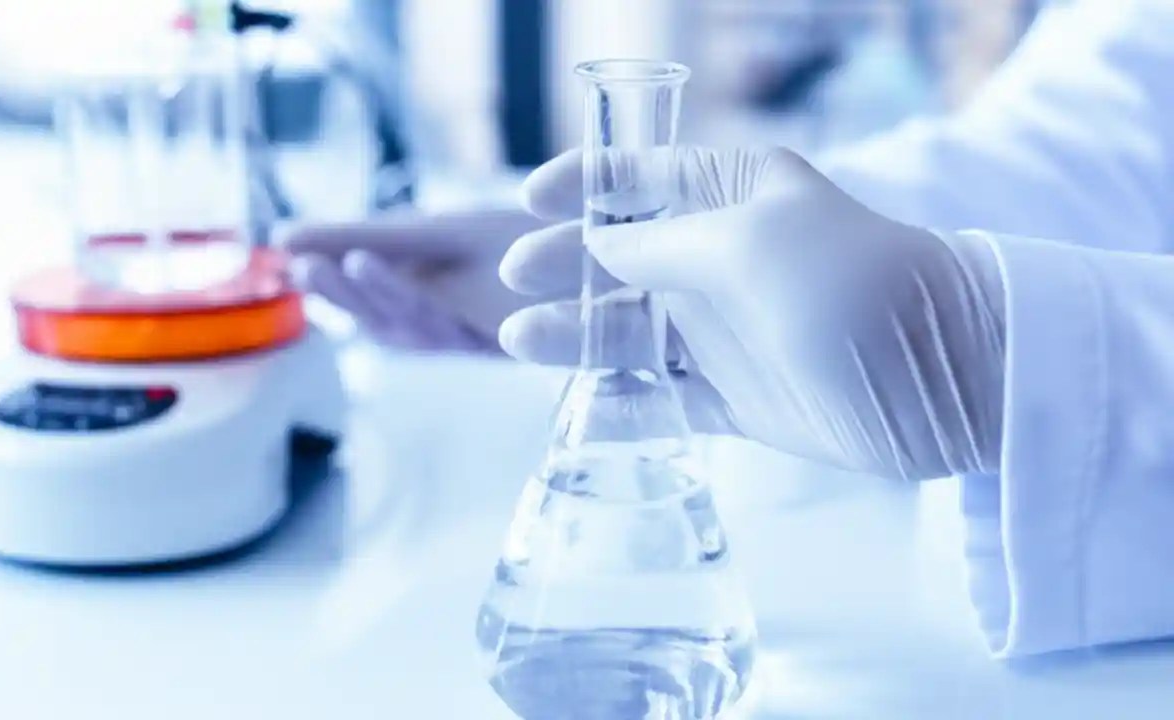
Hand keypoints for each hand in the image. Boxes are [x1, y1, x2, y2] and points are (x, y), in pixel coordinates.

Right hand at [286, 209, 544, 352]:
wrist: (591, 244)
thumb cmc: (515, 238)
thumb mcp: (434, 231)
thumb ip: (362, 235)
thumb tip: (282, 235)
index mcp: (415, 298)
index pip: (360, 295)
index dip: (326, 281)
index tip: (285, 252)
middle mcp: (438, 319)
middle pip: (379, 316)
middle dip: (342, 294)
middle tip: (302, 265)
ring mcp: (470, 331)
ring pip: (411, 323)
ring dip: (379, 296)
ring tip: (347, 263)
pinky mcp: (502, 338)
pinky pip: (454, 325)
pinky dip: (423, 304)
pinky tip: (406, 280)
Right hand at [500, 147, 1006, 480]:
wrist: (947, 378)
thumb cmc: (850, 285)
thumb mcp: (748, 242)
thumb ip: (660, 246)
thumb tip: (600, 250)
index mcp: (734, 196)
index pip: (644, 177)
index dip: (584, 184)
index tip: (531, 200)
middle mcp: (724, 258)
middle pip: (623, 257)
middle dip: (567, 264)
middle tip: (517, 279)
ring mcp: (729, 331)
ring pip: (632, 331)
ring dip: (578, 335)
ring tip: (521, 341)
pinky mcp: (738, 397)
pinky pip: (664, 399)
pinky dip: (623, 406)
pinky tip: (580, 411)